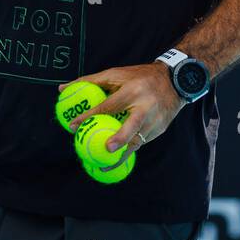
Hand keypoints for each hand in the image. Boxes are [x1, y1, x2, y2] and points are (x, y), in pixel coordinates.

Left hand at [59, 62, 184, 159]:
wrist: (176, 80)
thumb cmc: (140, 77)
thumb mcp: (116, 74)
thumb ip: (90, 81)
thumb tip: (62, 89)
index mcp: (133, 90)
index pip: (108, 106)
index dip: (90, 116)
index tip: (73, 127)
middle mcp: (146, 105)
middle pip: (132, 125)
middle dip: (119, 138)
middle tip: (105, 149)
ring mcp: (156, 119)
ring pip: (138, 140)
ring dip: (122, 154)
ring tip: (105, 165)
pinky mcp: (160, 129)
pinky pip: (142, 142)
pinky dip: (129, 150)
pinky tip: (117, 159)